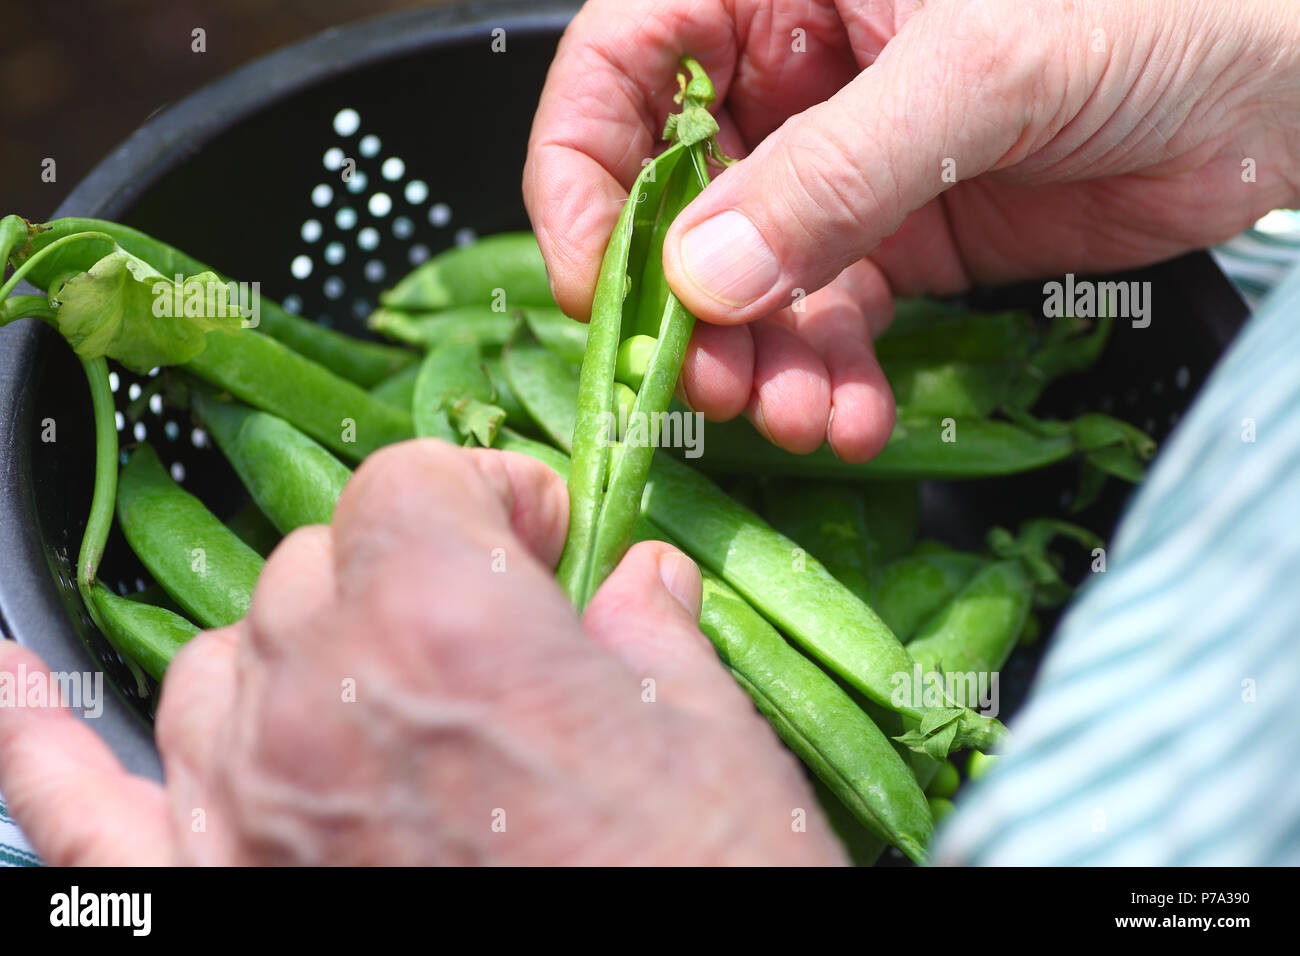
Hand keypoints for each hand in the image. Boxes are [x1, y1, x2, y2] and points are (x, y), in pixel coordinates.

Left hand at [0, 441, 843, 864]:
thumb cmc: (702, 885)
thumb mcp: (715, 746)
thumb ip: (654, 633)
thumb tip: (640, 576)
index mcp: (445, 630)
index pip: (406, 482)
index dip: (485, 491)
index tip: (541, 535)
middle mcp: (319, 706)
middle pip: (315, 562)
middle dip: (406, 567)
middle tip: (491, 613)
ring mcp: (248, 811)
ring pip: (221, 658)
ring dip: (296, 645)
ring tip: (380, 677)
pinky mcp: (211, 897)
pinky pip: (77, 810)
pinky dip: (34, 739)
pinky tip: (10, 685)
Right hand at [524, 0, 1299, 459]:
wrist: (1281, 75)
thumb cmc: (1155, 3)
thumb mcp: (978, 69)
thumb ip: (834, 174)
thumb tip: (704, 276)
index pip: (619, 71)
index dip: (585, 181)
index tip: (601, 287)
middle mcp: (792, 73)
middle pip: (674, 198)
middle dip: (688, 307)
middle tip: (710, 385)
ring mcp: (840, 165)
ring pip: (749, 280)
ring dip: (764, 363)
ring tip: (799, 416)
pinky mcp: (896, 238)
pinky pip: (831, 320)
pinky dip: (834, 378)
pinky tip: (854, 415)